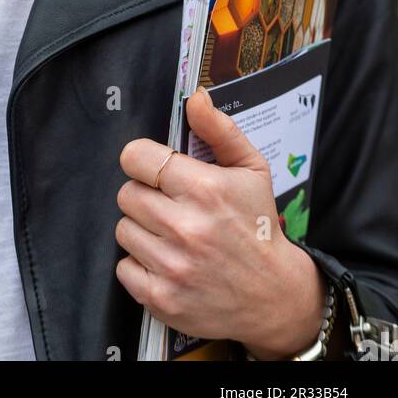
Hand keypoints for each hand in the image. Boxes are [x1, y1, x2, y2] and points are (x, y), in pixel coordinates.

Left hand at [115, 86, 326, 355]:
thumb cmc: (258, 225)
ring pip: (123, 230)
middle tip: (170, 206)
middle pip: (126, 194)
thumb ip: (219, 129)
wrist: (274, 297)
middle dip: (145, 196)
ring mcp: (172, 266)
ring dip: (143, 230)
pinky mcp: (162, 298)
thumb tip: (195, 98)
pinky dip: (141, 265)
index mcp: (204, 189)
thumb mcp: (251, 170)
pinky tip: (168, 262)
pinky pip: (124, 268)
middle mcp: (185, 227)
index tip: (158, 171)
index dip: (144, 161)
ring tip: (172, 235)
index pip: (135, 157)